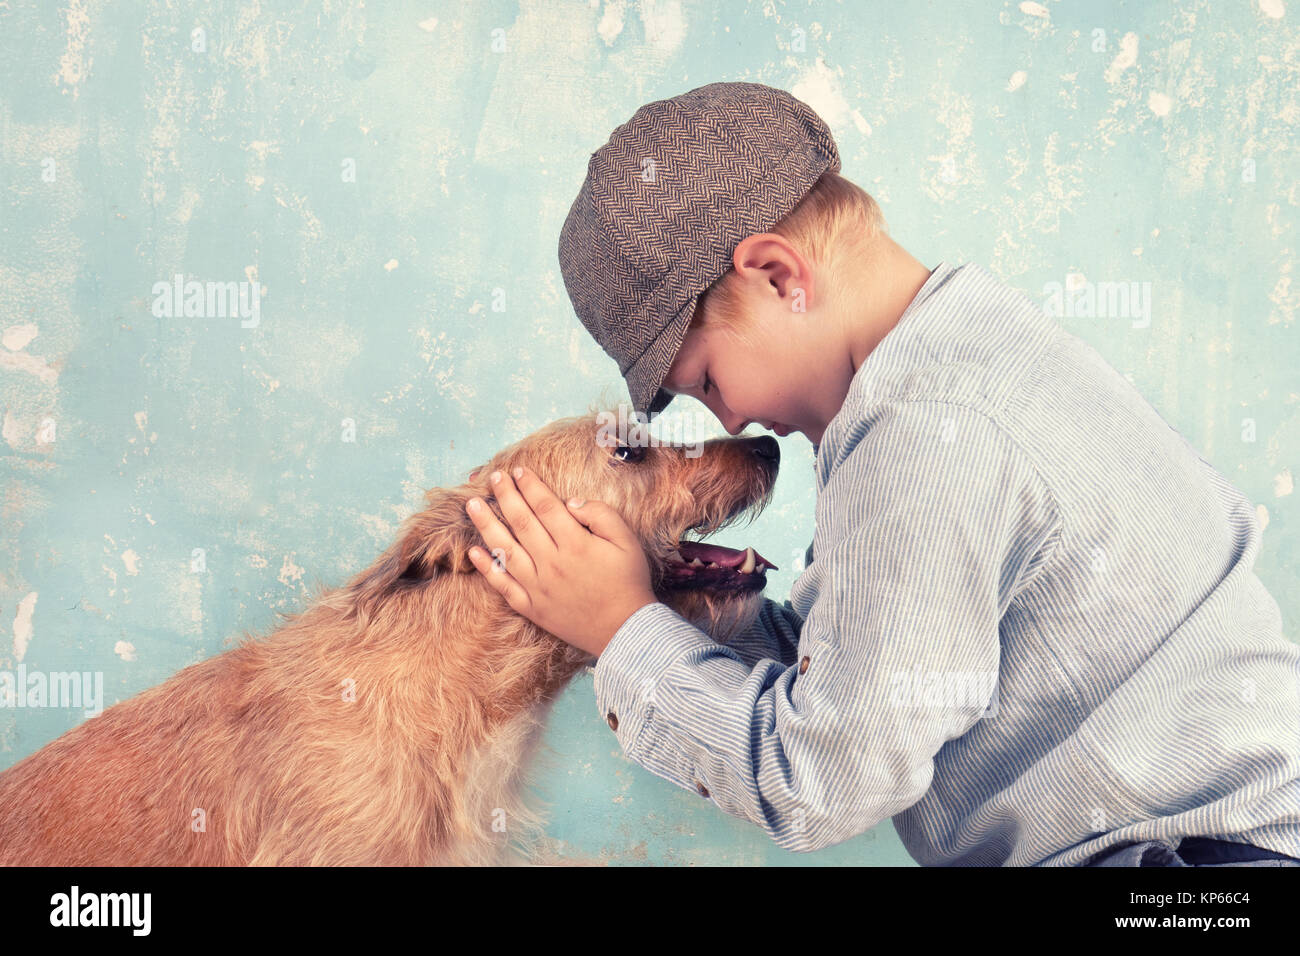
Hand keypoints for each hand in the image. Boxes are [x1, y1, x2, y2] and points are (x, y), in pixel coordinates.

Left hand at [463, 466, 657, 656]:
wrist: (625, 630)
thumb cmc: (628, 582)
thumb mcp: (627, 541)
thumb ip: (601, 514)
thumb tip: (570, 503)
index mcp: (575, 544)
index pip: (545, 506)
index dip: (530, 486)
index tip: (519, 470)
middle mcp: (552, 563)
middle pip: (521, 522)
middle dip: (505, 496)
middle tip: (493, 477)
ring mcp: (538, 587)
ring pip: (505, 550)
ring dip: (486, 525)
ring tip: (472, 505)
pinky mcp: (532, 607)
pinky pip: (503, 586)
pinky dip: (487, 569)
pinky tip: (473, 552)